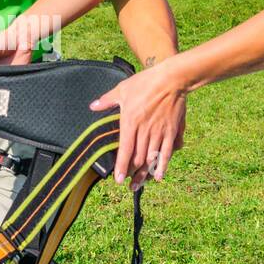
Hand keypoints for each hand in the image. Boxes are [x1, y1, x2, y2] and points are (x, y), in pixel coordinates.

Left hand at [89, 56, 186, 186]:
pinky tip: (158, 176)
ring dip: (145, 173)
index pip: (125, 150)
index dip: (121, 167)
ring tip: (139, 184)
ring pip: (151, 158)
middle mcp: (144, 130)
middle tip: (128, 184)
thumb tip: (93, 106)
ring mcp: (159, 132)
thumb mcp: (122, 89)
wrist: (171, 79)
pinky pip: (167, 152)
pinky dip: (162, 166)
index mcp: (130, 121)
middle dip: (132, 173)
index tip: (118, 179)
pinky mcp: (171, 131)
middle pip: (138, 158)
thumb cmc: (145, 82)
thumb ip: (107, 100)